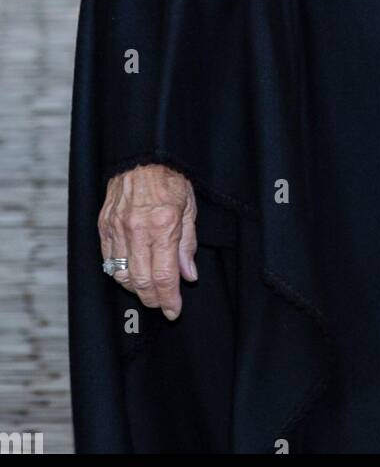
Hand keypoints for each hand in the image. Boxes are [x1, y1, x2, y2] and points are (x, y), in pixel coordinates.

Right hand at [98, 164, 197, 319]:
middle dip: (153, 299)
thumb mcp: (189, 207)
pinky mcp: (104, 226)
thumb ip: (188, 244)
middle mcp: (138, 230)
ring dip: (136, 289)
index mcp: (163, 225)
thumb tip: (189, 275)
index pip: (164, 276)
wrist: (142, 155)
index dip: (169, 299)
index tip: (173, 310)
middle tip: (162, 304)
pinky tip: (131, 274)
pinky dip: (119, 272)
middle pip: (141, 282)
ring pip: (122, 275)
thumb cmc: (170, 177)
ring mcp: (117, 229)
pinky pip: (108, 259)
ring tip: (148, 291)